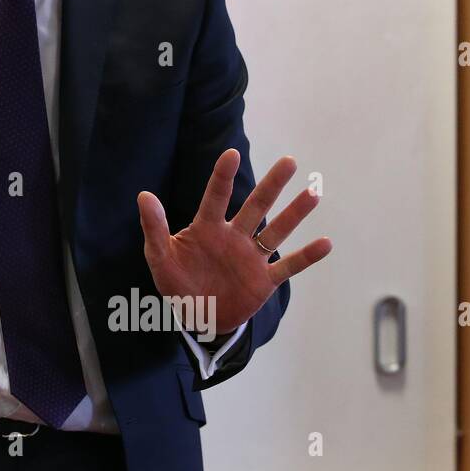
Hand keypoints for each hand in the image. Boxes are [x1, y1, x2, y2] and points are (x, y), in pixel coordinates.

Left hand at [136, 149, 332, 334]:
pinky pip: (288, 266)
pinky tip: (326, 242)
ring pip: (276, 231)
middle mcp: (233, 236)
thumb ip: (154, 228)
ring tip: (313, 193)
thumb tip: (143, 195)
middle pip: (255, 206)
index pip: (216, 197)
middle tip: (289, 162)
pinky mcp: (263, 280)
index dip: (223, 176)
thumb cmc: (176, 282)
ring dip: (294, 213)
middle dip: (271, 185)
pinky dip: (306, 257)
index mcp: (207, 228)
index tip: (231, 153)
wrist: (195, 317)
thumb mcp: (159, 257)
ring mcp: (251, 257)